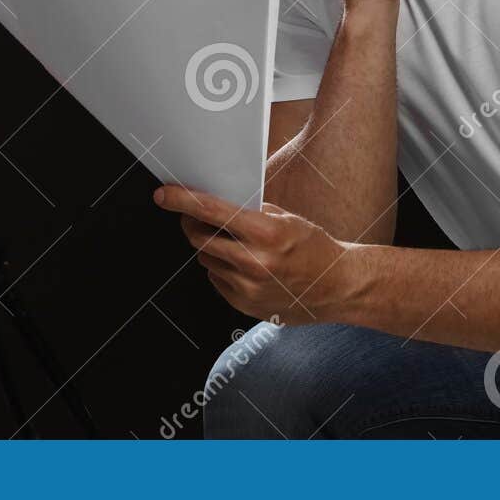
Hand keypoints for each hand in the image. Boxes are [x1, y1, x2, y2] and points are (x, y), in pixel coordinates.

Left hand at [154, 184, 362, 324]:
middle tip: (194, 215)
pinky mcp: (243, 305)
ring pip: (205, 258)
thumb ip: (251, 213)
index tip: (163, 194)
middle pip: (199, 237)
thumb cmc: (314, 248)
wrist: (336, 287)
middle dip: (191, 223)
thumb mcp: (287, 219)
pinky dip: (222, 268)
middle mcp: (254, 262)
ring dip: (211, 247)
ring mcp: (247, 287)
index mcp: (266, 233)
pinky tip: (243, 265)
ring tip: (235, 244)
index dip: (182, 200)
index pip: (211, 212)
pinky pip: (216, 279)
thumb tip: (214, 205)